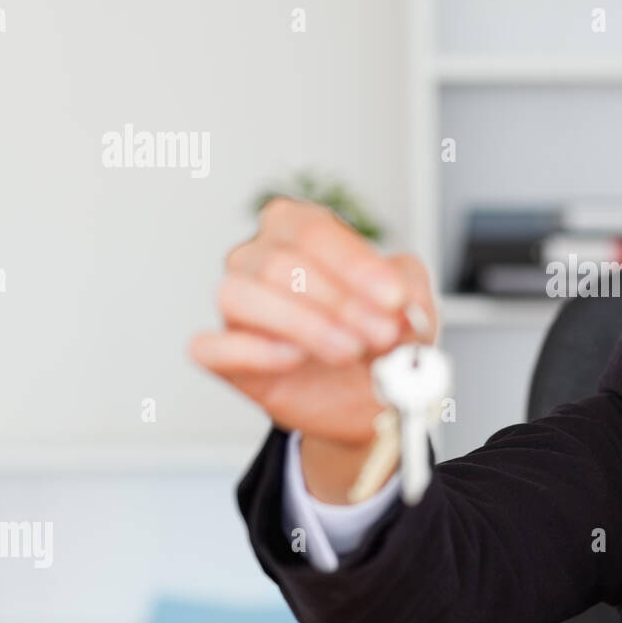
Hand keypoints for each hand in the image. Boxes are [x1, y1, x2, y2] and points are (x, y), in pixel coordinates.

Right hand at [189, 197, 437, 498]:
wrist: (369, 395)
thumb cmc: (381, 336)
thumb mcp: (411, 303)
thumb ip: (408, 289)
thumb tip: (398, 303)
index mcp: (300, 227)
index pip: (313, 230)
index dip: (356, 266)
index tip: (393, 299)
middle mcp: (258, 256)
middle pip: (281, 264)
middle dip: (340, 303)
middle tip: (381, 334)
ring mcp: (236, 304)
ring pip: (241, 296)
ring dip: (304, 326)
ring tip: (349, 351)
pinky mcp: (222, 355)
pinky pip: (210, 347)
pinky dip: (255, 352)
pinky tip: (296, 360)